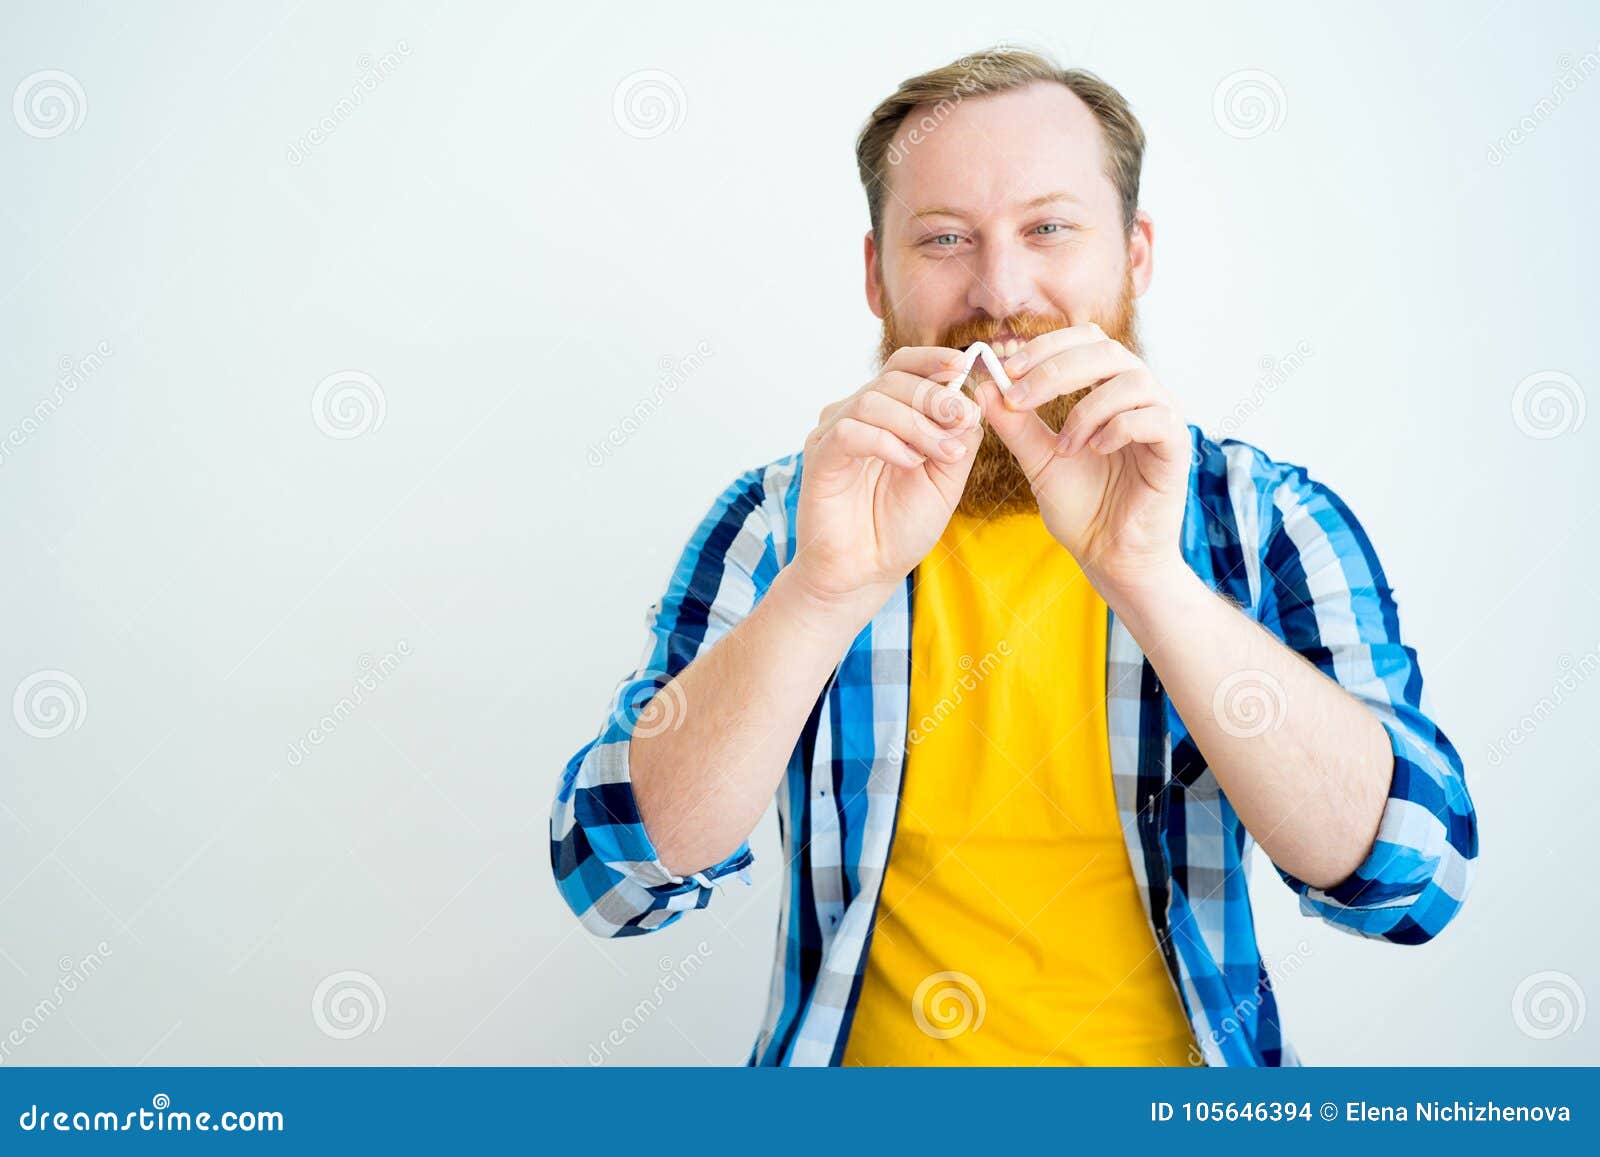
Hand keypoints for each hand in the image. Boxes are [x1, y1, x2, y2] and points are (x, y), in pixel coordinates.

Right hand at [791, 347, 984, 609]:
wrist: (867, 572)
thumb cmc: (900, 526)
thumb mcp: (945, 479)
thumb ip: (958, 439)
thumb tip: (974, 397)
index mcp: (886, 414)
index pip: (904, 367)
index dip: (933, 360)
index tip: (964, 365)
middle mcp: (856, 416)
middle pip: (891, 379)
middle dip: (933, 396)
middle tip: (961, 419)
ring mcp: (833, 435)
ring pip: (872, 401)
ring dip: (916, 423)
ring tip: (942, 453)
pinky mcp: (819, 459)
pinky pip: (849, 432)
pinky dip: (886, 442)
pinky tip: (909, 463)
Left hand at [978, 322, 1190, 596]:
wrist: (1109, 555)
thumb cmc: (1081, 506)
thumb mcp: (1037, 460)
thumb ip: (1014, 424)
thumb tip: (983, 386)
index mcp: (1108, 388)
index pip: (1084, 340)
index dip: (1045, 346)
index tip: (1005, 368)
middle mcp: (1140, 395)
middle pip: (1106, 349)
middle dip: (1055, 369)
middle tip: (1019, 397)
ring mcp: (1163, 417)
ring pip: (1132, 379)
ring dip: (1086, 409)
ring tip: (1065, 446)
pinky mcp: (1178, 447)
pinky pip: (1155, 417)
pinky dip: (1118, 427)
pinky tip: (1096, 451)